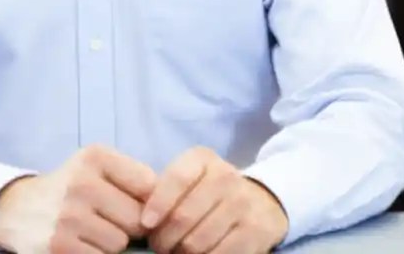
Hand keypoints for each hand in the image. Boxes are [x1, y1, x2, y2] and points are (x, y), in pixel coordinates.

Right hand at [0, 144, 157, 253]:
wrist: (17, 209)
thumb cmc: (70, 189)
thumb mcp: (96, 168)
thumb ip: (135, 180)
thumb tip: (168, 213)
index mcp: (94, 158)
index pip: (150, 186)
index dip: (145, 201)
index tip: (128, 201)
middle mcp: (80, 183)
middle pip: (138, 220)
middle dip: (129, 226)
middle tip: (106, 219)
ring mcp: (68, 216)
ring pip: (120, 244)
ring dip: (110, 243)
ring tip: (89, 231)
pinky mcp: (59, 246)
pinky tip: (79, 243)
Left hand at [140, 147, 288, 253]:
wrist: (261, 201)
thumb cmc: (209, 190)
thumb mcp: (189, 178)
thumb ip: (164, 190)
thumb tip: (141, 220)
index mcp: (202, 159)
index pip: (176, 179)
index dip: (157, 204)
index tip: (145, 224)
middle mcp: (226, 177)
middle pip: (183, 216)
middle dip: (163, 238)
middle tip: (158, 245)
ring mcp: (244, 204)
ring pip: (198, 241)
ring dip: (180, 252)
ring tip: (176, 251)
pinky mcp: (257, 231)